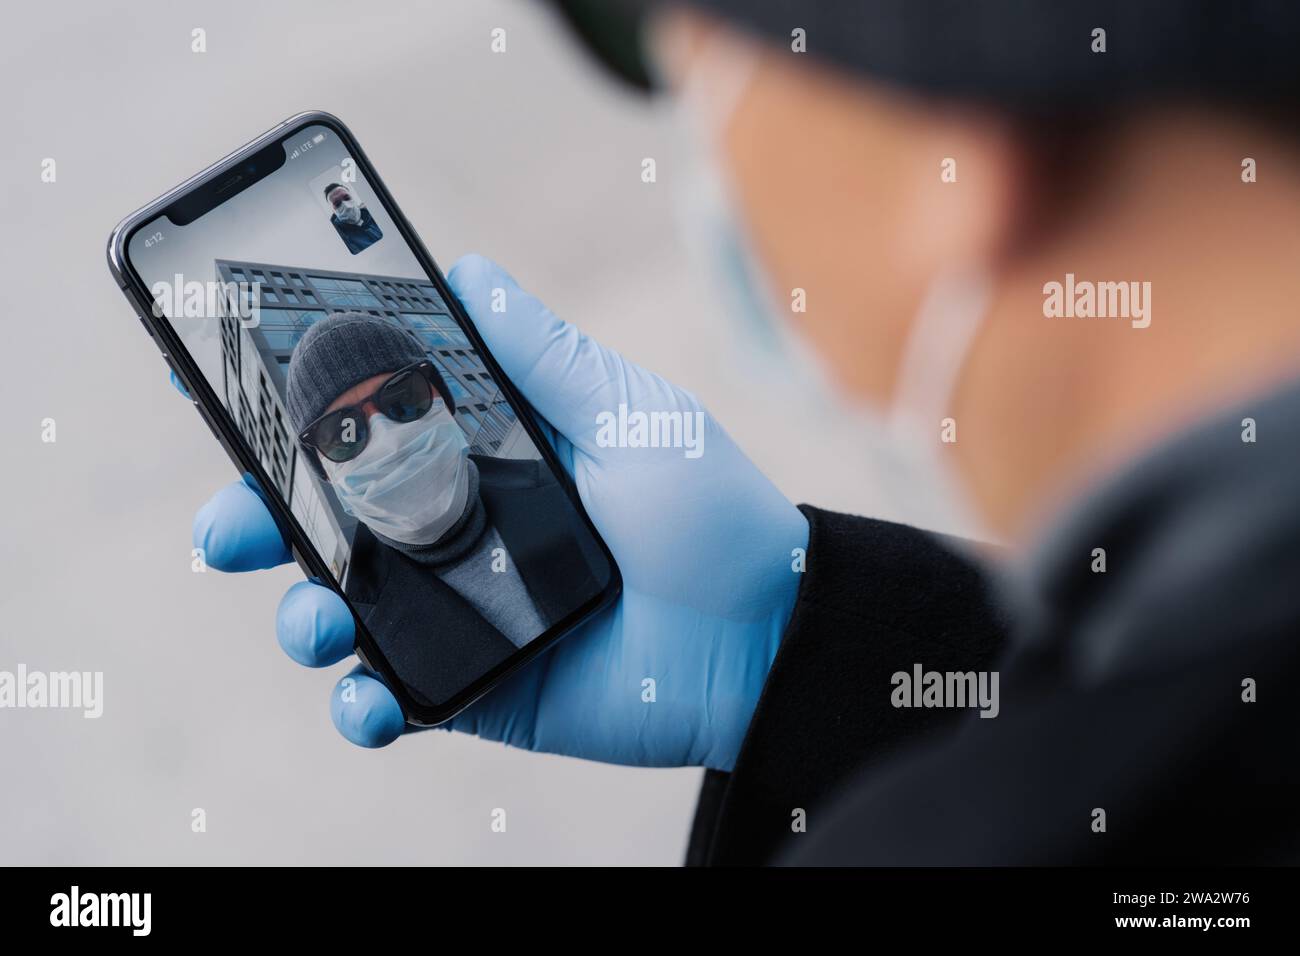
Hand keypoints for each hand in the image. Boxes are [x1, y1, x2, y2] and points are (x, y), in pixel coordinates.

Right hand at [191, 255, 808, 769]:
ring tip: (315, 617)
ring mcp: (462, 613)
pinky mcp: (479, 686)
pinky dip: (362, 706)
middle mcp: (456, 534)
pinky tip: (370, 696)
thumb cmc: (711, 512)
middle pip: (328, 526)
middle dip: (258, 522)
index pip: (365, 435)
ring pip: (342, 616)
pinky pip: (395, 700)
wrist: (769, 634)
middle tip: (232, 524)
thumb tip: (470, 270)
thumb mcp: (631, 414)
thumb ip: (545, 355)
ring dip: (299, 617)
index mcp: (482, 461)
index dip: (290, 421)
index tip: (226, 397)